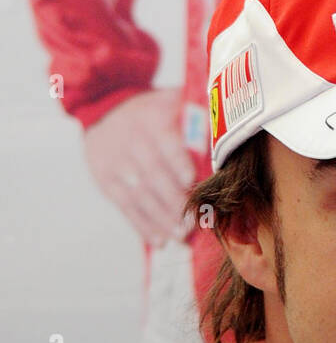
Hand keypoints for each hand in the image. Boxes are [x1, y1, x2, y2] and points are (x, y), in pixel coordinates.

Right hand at [83, 88, 198, 246]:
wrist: (104, 111)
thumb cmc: (152, 111)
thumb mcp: (171, 101)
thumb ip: (196, 115)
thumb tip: (224, 134)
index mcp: (152, 117)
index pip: (164, 141)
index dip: (177, 161)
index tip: (190, 181)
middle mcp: (131, 140)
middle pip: (153, 175)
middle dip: (174, 201)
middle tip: (193, 222)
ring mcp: (116, 162)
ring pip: (140, 195)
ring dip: (161, 219)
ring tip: (181, 235)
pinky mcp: (105, 180)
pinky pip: (125, 206)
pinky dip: (143, 225)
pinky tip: (159, 240)